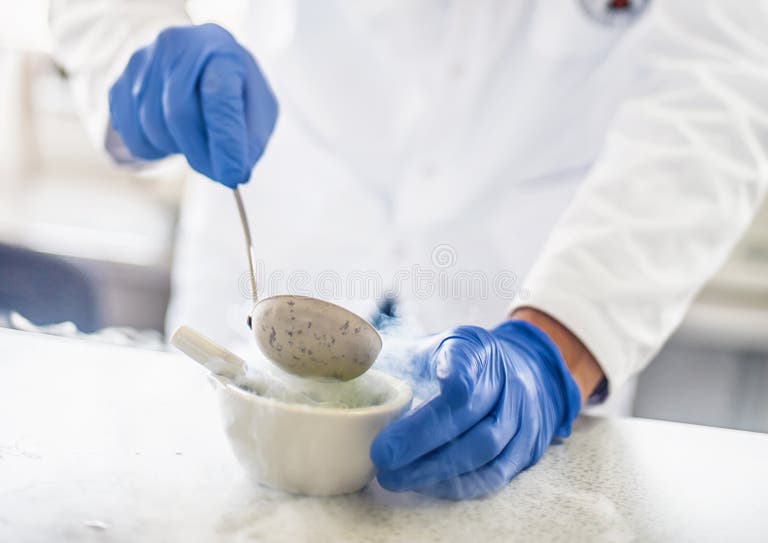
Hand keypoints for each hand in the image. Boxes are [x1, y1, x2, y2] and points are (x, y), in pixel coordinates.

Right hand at [109, 23, 277, 186]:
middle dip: (200, 154)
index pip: (219, 97)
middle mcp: (176, 46)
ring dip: (178, 149)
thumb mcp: (259, 107)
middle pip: (178, 114)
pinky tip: (171, 137)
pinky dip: (153, 149)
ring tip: (195, 139)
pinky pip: (131, 134)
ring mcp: (142, 62)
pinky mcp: (120, 82)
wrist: (199, 61)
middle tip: (217, 173)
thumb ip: (251, 139)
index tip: (233, 176)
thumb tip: (235, 174)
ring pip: (152, 126)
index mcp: (219, 48)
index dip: (226, 141)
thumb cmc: (235, 87)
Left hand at [370, 321, 580, 499]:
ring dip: (437, 468)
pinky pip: (495, 473)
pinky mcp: (527, 447)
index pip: (466, 362)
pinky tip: (426, 485)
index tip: (422, 390)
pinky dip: (460, 484)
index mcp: (476, 349)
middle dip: (423, 438)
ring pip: (484, 448)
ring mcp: (521, 414)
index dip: (451, 373)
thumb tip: (346, 362)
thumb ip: (395, 354)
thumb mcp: (431, 344)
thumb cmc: (458, 362)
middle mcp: (505, 379)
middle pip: (470, 412)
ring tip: (395, 477)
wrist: (521, 370)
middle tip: (383, 456)